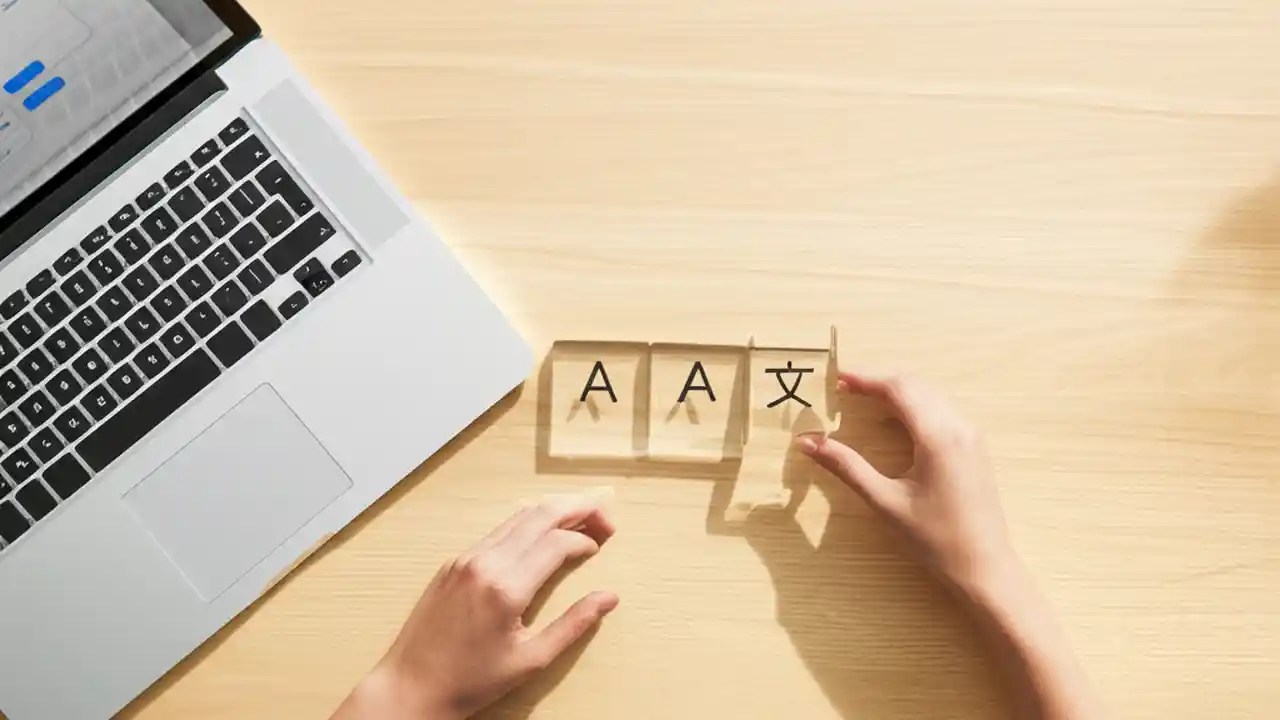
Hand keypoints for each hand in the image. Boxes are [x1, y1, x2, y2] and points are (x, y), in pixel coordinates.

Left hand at [333, 495, 618, 719]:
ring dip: (553, 512)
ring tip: (580, 519)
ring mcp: (465, 559)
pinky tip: (541, 535)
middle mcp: (484, 563)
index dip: (586, 541)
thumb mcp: (531, 660)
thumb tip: (609, 598)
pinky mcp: (453, 563)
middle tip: (604, 516)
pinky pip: (497, 531)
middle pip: (540, 514)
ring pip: (518, 516)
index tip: (600, 548)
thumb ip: (574, 625)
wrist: (409, 687)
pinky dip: (526, 525)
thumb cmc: (469, 682)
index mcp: (506, 588)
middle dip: (578, 508)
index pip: (557, 542)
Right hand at [796, 370, 1017, 599]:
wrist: (984, 567)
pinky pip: (942, 411)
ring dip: (897, 393)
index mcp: (937, 436)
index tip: (836, 379)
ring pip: (930, 396)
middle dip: (879, 382)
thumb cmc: (934, 539)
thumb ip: (847, 466)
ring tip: (864, 400)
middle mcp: (959, 427)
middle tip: (844, 389)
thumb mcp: (885, 501)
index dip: (865, 379)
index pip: (899, 389)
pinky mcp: (974, 448)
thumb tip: (808, 442)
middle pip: (915, 386)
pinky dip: (914, 407)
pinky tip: (895, 423)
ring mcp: (971, 436)